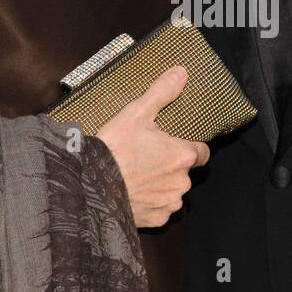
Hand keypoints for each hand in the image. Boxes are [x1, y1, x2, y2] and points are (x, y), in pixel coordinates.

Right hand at [96, 66, 209, 227]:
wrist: (89, 186)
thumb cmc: (114, 149)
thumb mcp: (135, 113)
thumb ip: (162, 92)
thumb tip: (181, 72)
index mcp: (182, 155)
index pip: (201, 152)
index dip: (188, 147)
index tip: (171, 144)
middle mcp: (182, 182)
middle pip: (184, 172)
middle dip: (170, 166)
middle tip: (146, 157)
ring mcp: (169, 203)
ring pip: (172, 191)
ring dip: (161, 185)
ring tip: (137, 176)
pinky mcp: (156, 219)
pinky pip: (160, 210)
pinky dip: (150, 202)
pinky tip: (133, 193)